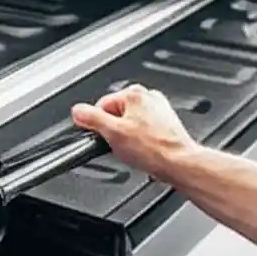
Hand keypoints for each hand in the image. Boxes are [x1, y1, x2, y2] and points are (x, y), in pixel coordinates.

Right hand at [71, 84, 198, 179]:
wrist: (179, 162)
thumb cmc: (152, 148)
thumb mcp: (112, 133)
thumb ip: (91, 119)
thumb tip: (77, 111)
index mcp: (134, 93)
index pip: (101, 106)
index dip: (100, 126)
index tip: (105, 138)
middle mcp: (148, 96)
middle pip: (116, 114)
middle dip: (115, 131)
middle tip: (123, 146)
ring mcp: (158, 109)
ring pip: (130, 124)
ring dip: (129, 137)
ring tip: (137, 149)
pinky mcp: (166, 123)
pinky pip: (144, 130)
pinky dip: (142, 141)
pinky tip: (146, 150)